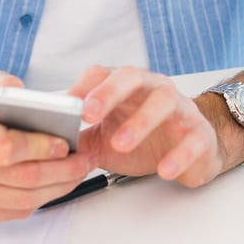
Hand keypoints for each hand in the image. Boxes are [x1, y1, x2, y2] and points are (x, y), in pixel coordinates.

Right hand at [0, 71, 94, 221]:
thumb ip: (6, 83)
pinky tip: (56, 186)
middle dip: (60, 171)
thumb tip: (31, 97)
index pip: (5, 147)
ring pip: (20, 200)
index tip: (66, 143)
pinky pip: (12, 211)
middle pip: (19, 178)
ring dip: (57, 189)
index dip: (40, 148)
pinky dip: (39, 200)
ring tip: (78, 173)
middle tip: (85, 160)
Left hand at [69, 66, 225, 187]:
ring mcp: (180, 108)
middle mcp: (153, 88)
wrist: (193, 149)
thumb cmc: (144, 137)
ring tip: (121, 143)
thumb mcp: (106, 138)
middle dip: (109, 91)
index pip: (103, 73)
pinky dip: (178, 154)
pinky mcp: (200, 133)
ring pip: (163, 102)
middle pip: (133, 76)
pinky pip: (192, 139)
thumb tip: (44, 144)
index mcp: (128, 86)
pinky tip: (164, 170)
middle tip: (88, 113)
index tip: (65, 104)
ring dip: (141, 121)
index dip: (85, 86)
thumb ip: (79, 138)